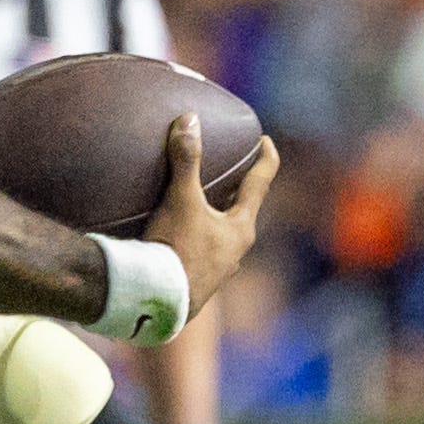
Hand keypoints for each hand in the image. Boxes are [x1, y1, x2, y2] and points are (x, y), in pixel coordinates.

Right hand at [144, 121, 277, 319]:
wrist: (158, 303)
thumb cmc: (177, 250)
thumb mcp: (181, 200)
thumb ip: (186, 160)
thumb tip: (189, 120)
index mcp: (242, 227)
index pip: (261, 183)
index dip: (266, 158)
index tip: (266, 141)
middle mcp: (236, 249)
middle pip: (242, 208)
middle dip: (236, 187)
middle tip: (230, 166)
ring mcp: (218, 268)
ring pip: (222, 232)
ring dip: (215, 214)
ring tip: (200, 199)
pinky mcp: (198, 282)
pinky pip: (203, 250)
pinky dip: (196, 235)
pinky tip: (179, 235)